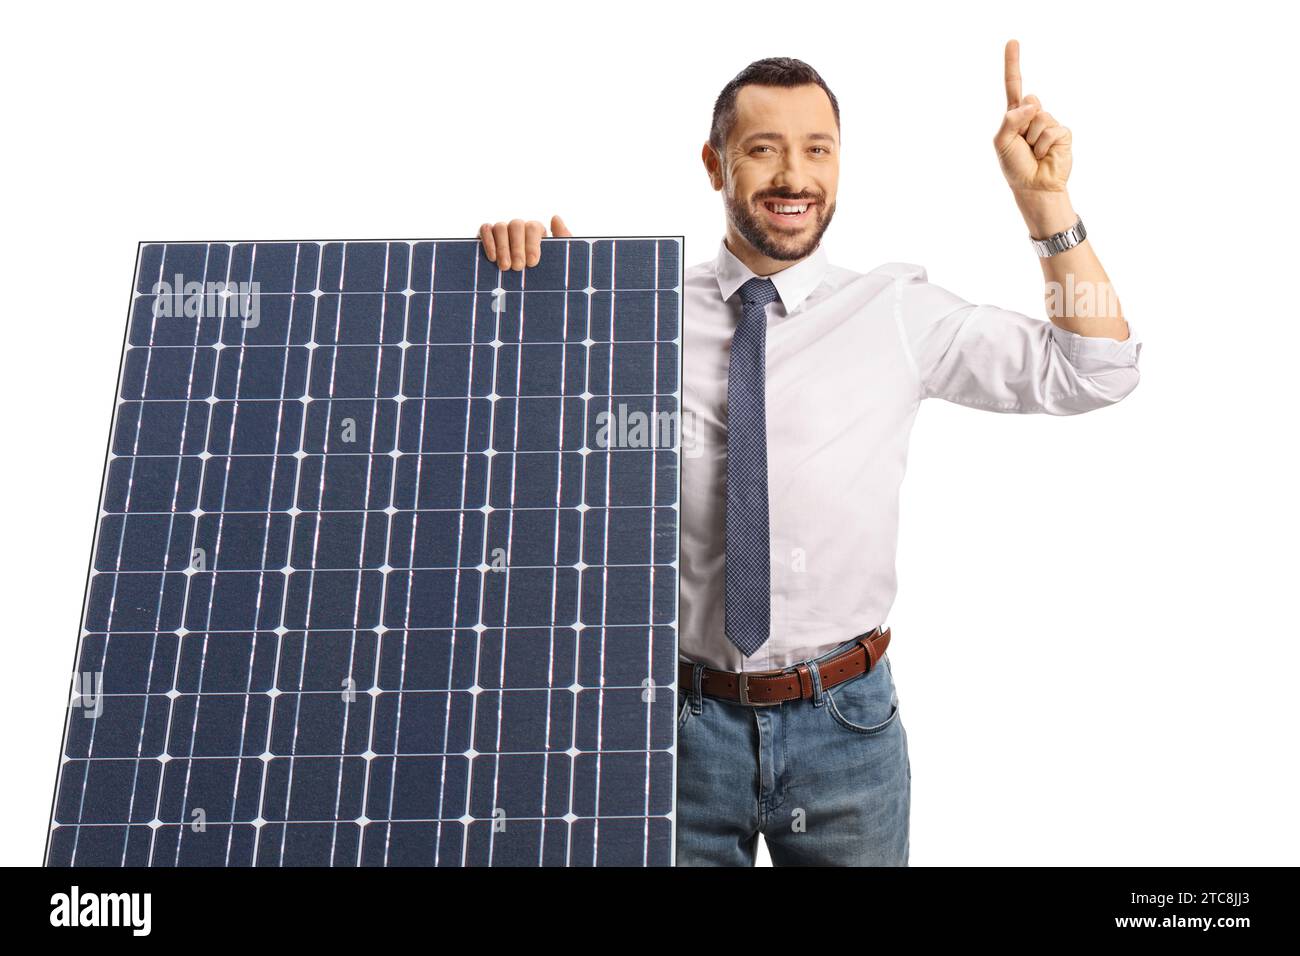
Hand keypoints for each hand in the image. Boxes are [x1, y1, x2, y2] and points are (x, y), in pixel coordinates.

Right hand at [478, 215, 571, 269]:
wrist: (531, 292)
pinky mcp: (487, 235)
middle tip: (518, 268)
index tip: (532, 263)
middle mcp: (519, 228)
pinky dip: (488, 242)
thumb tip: (555, 217)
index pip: (533, 227)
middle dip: (517, 247)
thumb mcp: (558, 258)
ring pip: (500, 227)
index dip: (532, 243)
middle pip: (516, 225)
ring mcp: (502, 230)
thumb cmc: (545, 274)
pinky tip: (492, 258)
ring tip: (505, 267)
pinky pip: (485, 229)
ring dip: (502, 247)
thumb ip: (563, 237)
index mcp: (536, 231)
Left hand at [993, 40, 1071, 196]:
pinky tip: (1044, 155)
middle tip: (1023, 144)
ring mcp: (1049, 123)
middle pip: (1028, 100)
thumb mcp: (1002, 142)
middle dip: (1021, 123)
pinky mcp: (1063, 133)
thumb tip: (1031, 104)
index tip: (1012, 41)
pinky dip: (1043, 145)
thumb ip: (1010, 120)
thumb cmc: (1015, 167)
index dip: (1013, 64)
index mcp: (1015, 116)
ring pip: (1039, 117)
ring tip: (1033, 153)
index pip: (1014, 85)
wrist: (1034, 188)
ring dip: (1032, 139)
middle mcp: (1033, 115)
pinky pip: (1051, 130)